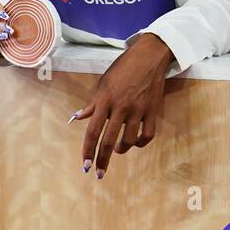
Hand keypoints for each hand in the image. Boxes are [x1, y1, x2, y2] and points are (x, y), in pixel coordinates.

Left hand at [74, 32, 174, 178]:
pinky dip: (140, 143)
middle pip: (109, 141)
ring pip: (128, 141)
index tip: (85, 165)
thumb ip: (91, 104)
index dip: (88, 151)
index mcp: (105, 100)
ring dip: (120, 150)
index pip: (93, 131)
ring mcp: (138, 110)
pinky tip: (135, 143)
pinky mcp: (153, 111)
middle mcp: (121, 107)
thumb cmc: (122, 69)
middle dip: (102, 160)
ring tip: (117, 150)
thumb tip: (77, 119)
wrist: (149, 56)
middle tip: (98, 173)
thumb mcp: (102, 84)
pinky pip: (147, 135)